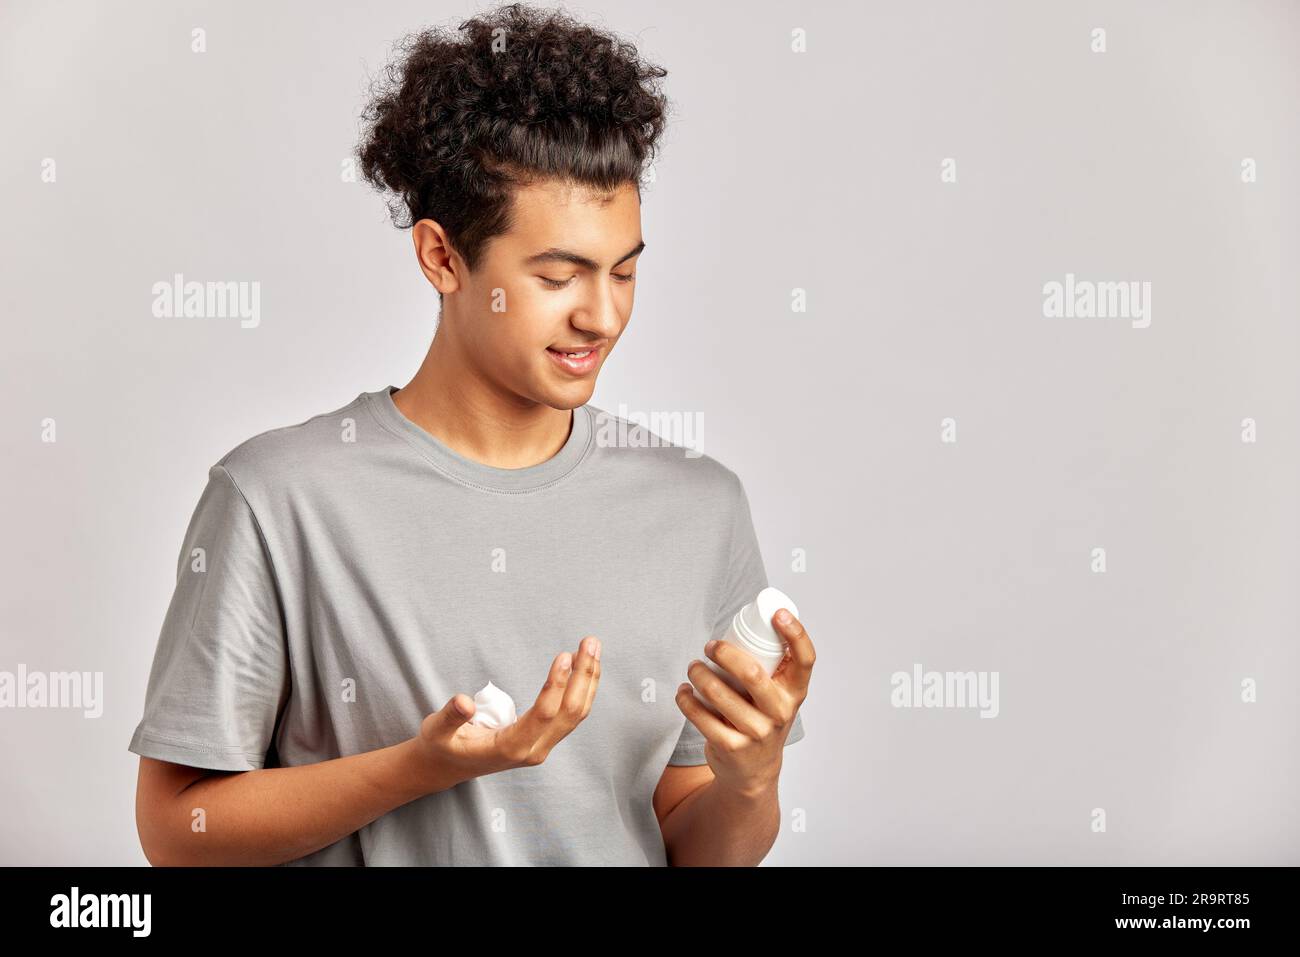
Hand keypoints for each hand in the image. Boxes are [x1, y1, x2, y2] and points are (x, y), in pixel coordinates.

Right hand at [412, 635, 601, 789]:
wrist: (447, 768)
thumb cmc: (442, 746)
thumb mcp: (436, 731)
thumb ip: (450, 717)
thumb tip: (463, 702)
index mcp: (509, 748)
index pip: (543, 715)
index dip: (556, 685)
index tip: (565, 656)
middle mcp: (532, 750)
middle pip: (569, 713)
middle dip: (584, 676)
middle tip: (591, 642)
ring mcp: (541, 747)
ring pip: (576, 714)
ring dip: (588, 680)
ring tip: (592, 647)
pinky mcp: (544, 740)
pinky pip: (571, 715)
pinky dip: (581, 689)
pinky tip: (584, 667)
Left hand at [675, 609, 813, 796]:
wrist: (754, 771)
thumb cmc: (762, 720)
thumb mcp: (776, 696)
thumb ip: (769, 667)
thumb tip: (749, 621)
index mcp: (794, 692)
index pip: (805, 660)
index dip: (796, 633)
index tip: (777, 614)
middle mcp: (780, 712)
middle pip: (752, 674)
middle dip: (724, 653)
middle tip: (710, 646)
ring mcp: (757, 732)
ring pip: (719, 694)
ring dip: (699, 674)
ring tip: (693, 667)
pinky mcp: (733, 747)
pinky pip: (701, 716)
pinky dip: (686, 700)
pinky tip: (684, 692)